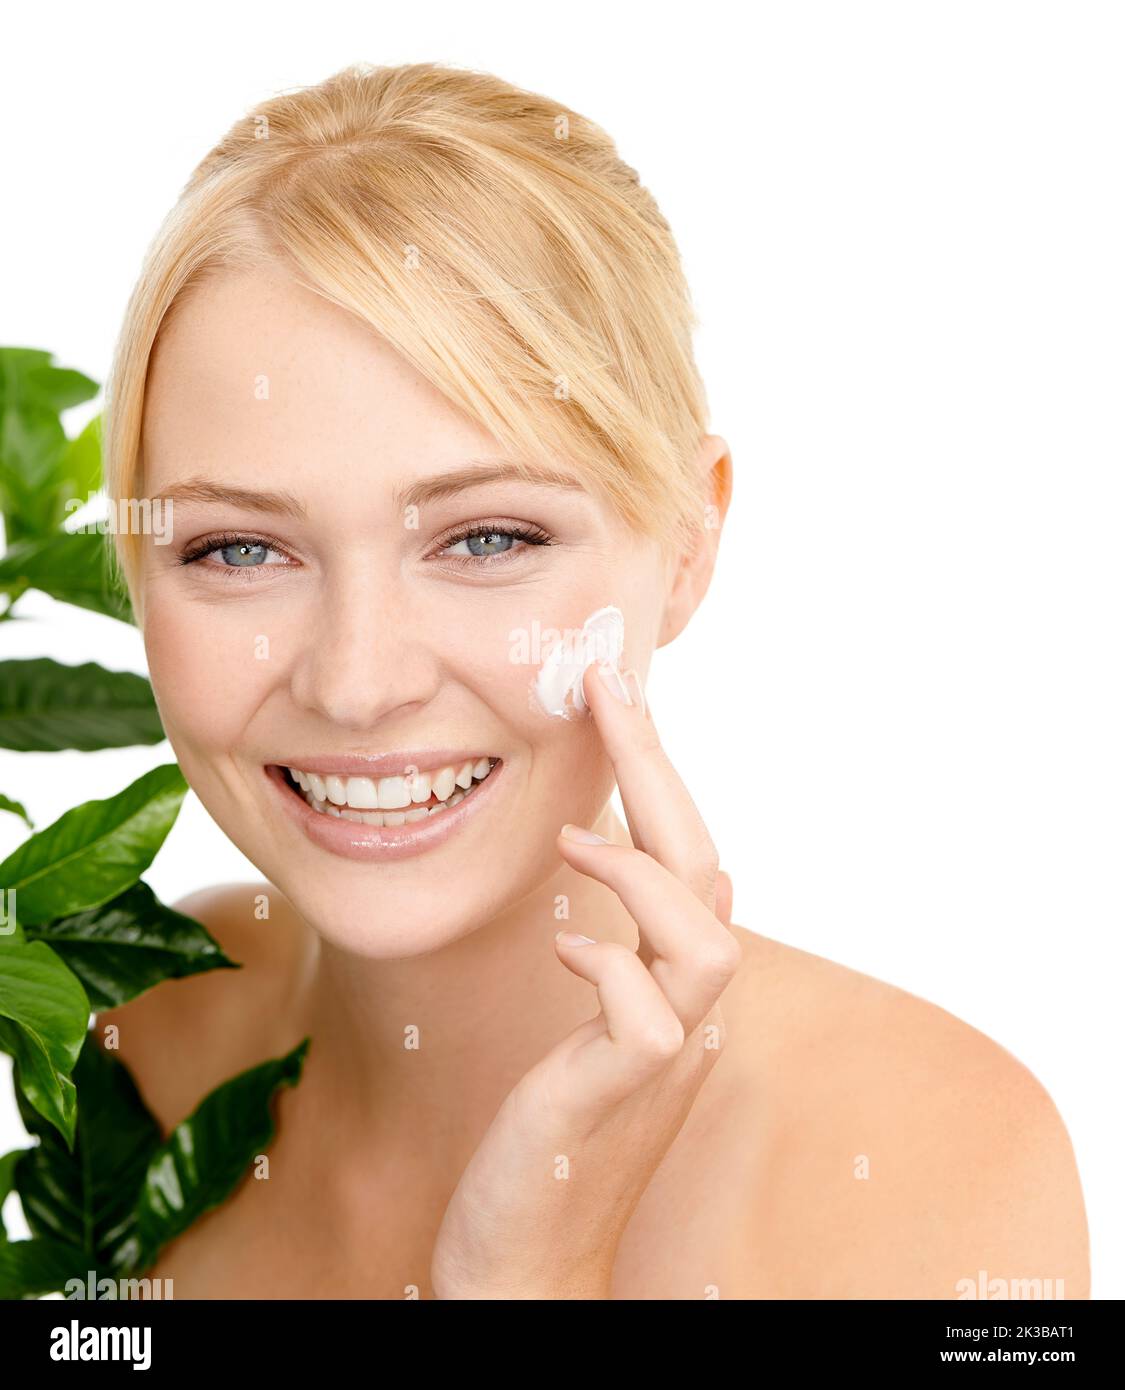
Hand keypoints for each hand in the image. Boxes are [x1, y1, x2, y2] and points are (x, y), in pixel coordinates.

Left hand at [430, 660, 740, 1298]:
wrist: (527, 1253)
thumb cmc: (555, 1134)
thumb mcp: (603, 1024)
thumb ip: (636, 952)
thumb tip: (656, 872)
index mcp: (679, 984)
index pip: (686, 853)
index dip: (658, 770)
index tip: (616, 694)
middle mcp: (691, 1011)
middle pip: (704, 867)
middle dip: (657, 769)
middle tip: (609, 688)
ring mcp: (667, 1055)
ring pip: (704, 937)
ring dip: (642, 870)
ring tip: (574, 838)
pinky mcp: (625, 1092)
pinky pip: (645, 1012)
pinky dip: (608, 959)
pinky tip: (565, 943)